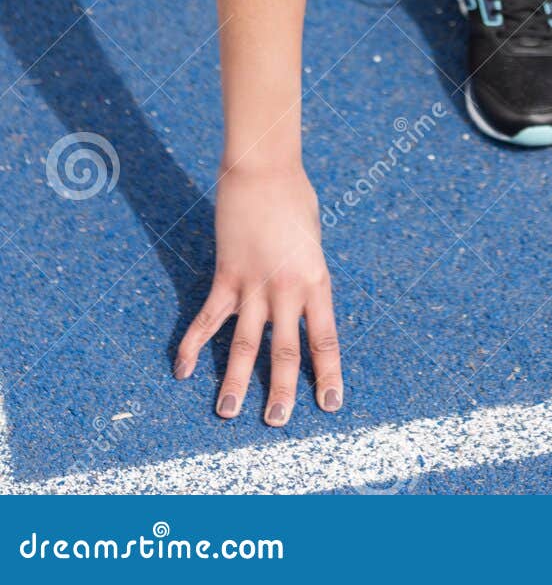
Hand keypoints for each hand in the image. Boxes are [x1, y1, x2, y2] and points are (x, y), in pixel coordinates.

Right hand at [173, 163, 342, 423]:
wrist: (264, 169)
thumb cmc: (294, 197)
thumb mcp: (313, 238)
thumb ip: (306, 271)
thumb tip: (299, 296)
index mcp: (317, 281)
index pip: (325, 339)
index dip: (328, 374)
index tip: (330, 404)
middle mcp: (288, 289)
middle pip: (286, 350)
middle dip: (282, 390)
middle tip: (277, 422)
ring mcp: (255, 285)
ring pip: (245, 344)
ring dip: (236, 381)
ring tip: (228, 413)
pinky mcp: (226, 276)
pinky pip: (208, 319)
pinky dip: (193, 345)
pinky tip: (182, 369)